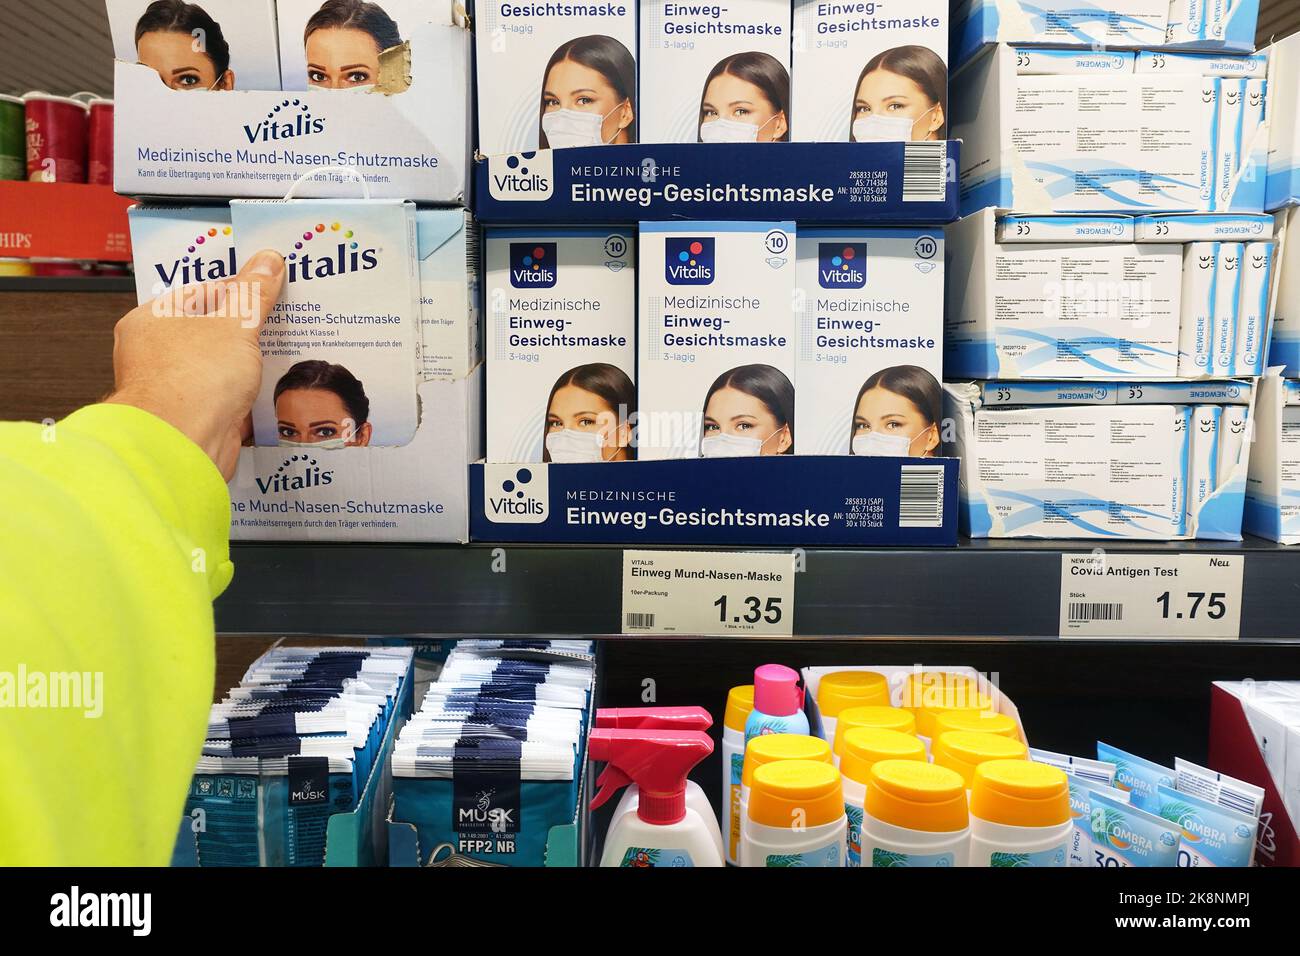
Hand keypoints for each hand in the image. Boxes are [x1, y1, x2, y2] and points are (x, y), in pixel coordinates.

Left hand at [106, 250, 284, 478]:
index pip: (198, 293)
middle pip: (209, 331)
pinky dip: (249, 394)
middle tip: (277, 317)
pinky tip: (271, 388)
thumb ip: (254, 293)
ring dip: (249, 364)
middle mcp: (156, 354)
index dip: (236, 289)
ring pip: (220, 367)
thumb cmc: (189, 383)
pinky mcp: (196, 417)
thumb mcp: (235, 323)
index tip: (264, 287)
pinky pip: (228, 397)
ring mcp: (176, 388)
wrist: (182, 445)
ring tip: (280, 351)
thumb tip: (267, 262)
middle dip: (246, 329)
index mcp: (151, 321)